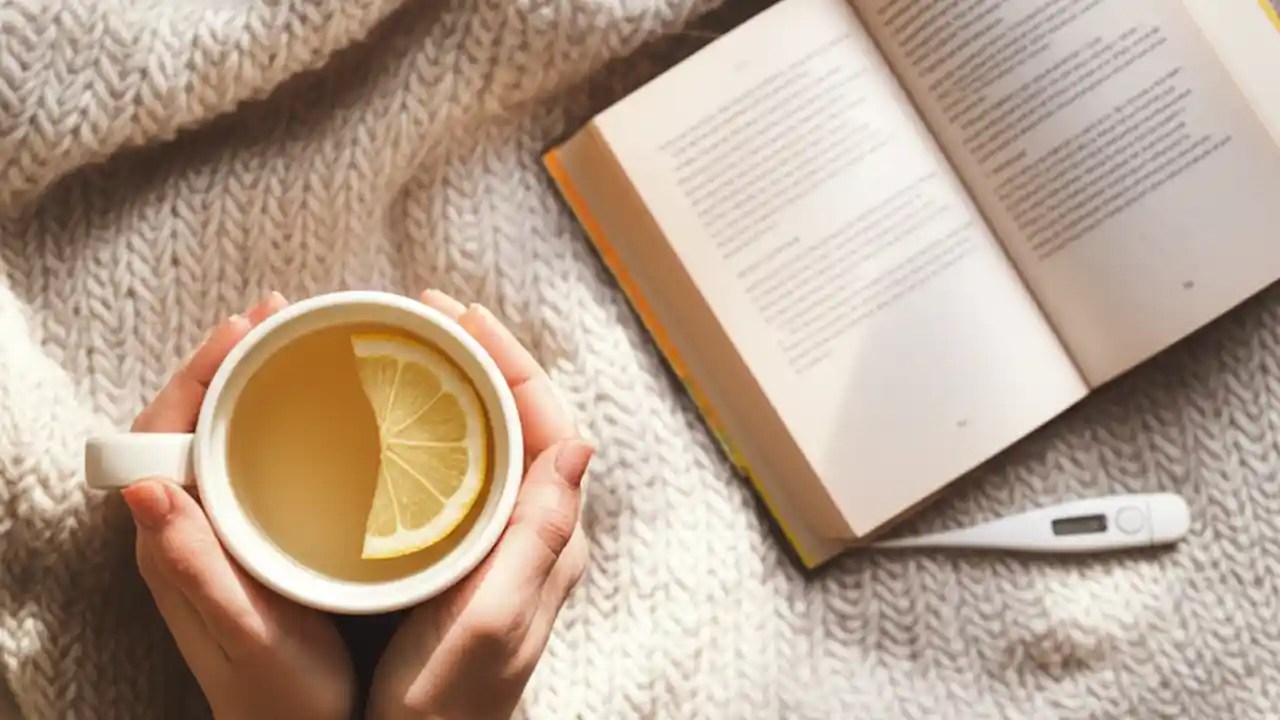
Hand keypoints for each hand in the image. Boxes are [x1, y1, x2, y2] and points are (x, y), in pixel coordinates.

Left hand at [124, 293, 354, 719]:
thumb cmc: (279, 694)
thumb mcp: (244, 631)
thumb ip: (192, 564)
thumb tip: (142, 487)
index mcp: (171, 541)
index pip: (164, 432)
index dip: (201, 373)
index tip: (247, 329)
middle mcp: (184, 527)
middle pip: (189, 421)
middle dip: (227, 362)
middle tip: (279, 318)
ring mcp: (216, 531)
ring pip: (219, 435)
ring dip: (249, 384)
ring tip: (294, 344)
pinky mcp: (248, 538)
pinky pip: (247, 459)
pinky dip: (271, 419)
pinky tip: (310, 409)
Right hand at [367, 290, 593, 719]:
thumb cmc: (446, 705)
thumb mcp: (488, 622)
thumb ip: (538, 537)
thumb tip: (578, 442)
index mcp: (551, 539)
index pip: (547, 421)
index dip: (507, 359)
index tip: (458, 315)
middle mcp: (540, 532)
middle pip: (526, 419)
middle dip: (486, 358)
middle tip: (431, 314)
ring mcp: (509, 542)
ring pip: (500, 439)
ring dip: (468, 385)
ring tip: (421, 345)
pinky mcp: (477, 555)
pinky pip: (474, 469)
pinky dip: (449, 427)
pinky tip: (412, 418)